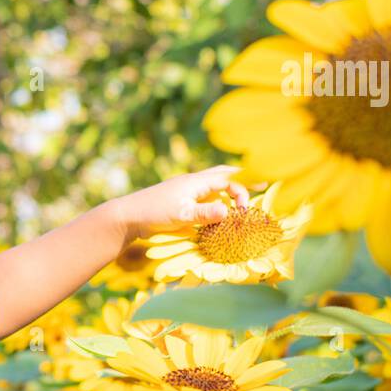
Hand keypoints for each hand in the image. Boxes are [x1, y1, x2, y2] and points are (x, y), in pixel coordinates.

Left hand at [115, 165, 257, 238]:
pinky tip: (219, 203)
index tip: (243, 211)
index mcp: (196, 182)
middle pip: (223, 174)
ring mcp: (186, 189)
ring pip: (214, 182)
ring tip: (244, 192)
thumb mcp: (182, 215)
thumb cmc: (153, 213)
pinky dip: (218, 194)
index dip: (241, 191)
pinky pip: (205, 192)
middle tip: (262, 181)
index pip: (228, 179)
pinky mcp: (180, 199)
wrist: (128, 215)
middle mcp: (193, 182)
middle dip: (243, 178)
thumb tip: (229, 212)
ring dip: (230, 185)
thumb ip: (205, 214)